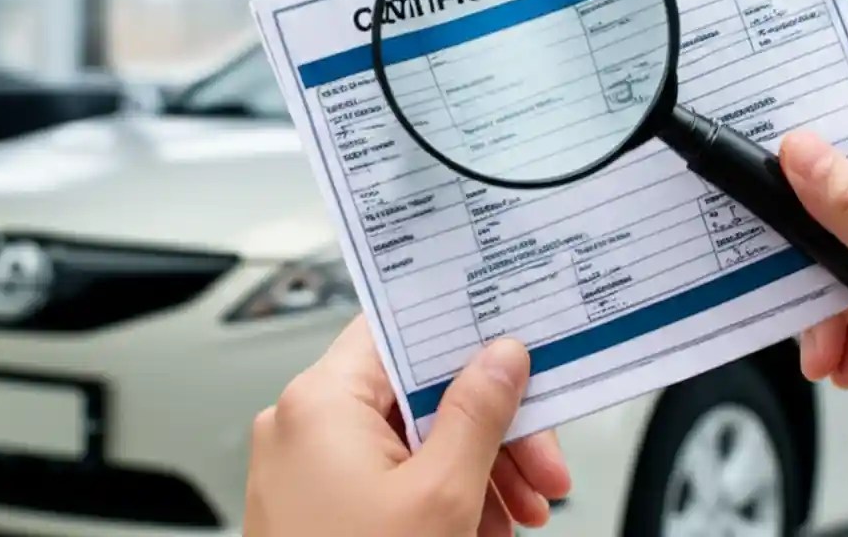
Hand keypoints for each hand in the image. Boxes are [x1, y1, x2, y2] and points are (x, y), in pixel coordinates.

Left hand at [244, 315, 570, 536]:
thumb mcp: (442, 495)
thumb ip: (479, 413)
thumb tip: (502, 357)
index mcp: (321, 402)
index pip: (400, 330)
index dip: (464, 335)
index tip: (515, 347)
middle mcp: (304, 426)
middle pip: (419, 394)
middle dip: (492, 430)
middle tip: (543, 464)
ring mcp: (309, 469)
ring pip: (414, 440)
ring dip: (479, 470)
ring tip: (523, 512)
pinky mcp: (319, 506)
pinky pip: (393, 478)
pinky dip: (444, 496)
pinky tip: (487, 527)